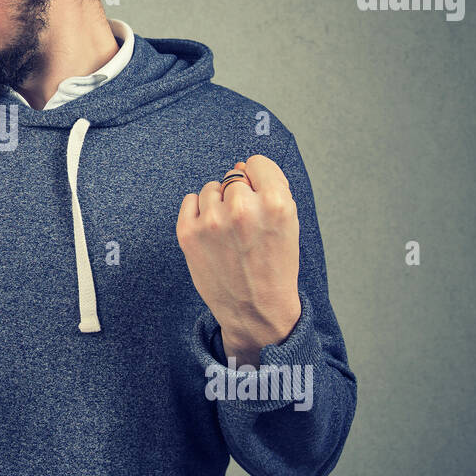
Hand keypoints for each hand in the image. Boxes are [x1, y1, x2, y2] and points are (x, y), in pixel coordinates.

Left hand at [176, 156, 301, 358]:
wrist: (256, 311)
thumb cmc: (274, 267)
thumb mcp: (288, 225)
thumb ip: (269, 190)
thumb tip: (240, 165)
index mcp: (276, 204)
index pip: (257, 163)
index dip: (259, 180)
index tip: (259, 198)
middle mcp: (243, 209)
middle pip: (234, 177)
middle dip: (239, 196)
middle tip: (245, 227)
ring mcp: (212, 221)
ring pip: (211, 188)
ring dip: (218, 204)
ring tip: (229, 234)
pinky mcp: (188, 233)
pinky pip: (189, 200)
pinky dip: (198, 213)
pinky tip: (212, 235)